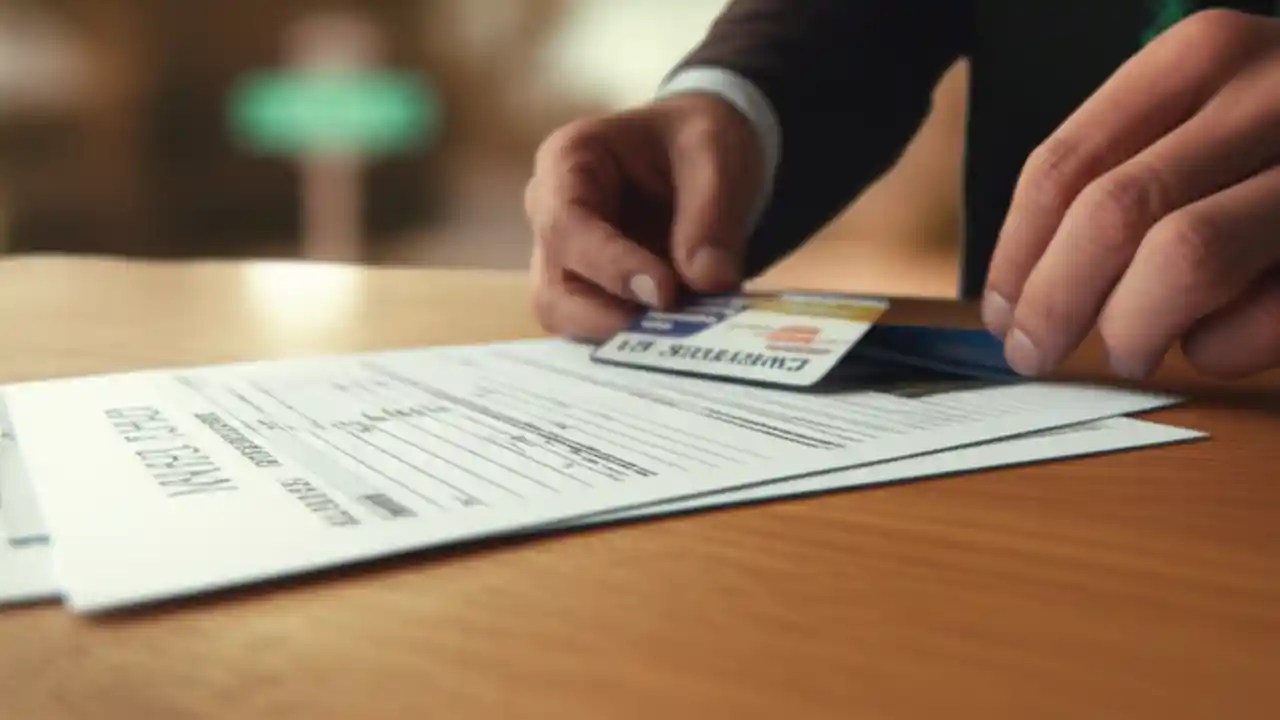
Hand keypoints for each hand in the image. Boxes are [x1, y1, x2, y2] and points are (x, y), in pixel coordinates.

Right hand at [525, 94, 764, 339]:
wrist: (702, 152)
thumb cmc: (696, 138)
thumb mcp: (715, 152)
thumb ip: (712, 213)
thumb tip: (709, 281)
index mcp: (567, 163)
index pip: (566, 225)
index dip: (610, 265)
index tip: (663, 293)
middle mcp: (551, 217)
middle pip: (552, 287)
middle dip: (605, 317)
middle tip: (668, 331)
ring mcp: (566, 261)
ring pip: (567, 318)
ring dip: (620, 335)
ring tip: (680, 335)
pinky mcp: (592, 294)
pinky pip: (598, 329)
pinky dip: (634, 342)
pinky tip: (677, 342)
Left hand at [984, 9, 1279, 379]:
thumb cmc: (1275, 149)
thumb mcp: (1204, 124)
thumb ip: (1123, 176)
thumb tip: (1021, 292)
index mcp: (1201, 58)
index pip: (1064, 165)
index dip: (1018, 255)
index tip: (1001, 311)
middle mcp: (1268, 91)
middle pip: (1111, 213)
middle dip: (1054, 301)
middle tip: (1034, 354)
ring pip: (1185, 257)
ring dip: (1133, 325)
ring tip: (1130, 351)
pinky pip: (1266, 313)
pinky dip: (1223, 348)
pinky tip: (1214, 343)